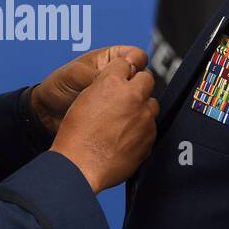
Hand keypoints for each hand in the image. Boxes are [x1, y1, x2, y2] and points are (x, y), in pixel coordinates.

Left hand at [30, 45, 149, 134]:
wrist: (47, 114)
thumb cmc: (57, 87)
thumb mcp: (76, 74)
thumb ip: (98, 74)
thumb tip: (120, 76)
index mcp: (110, 58)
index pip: (137, 55)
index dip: (136, 63)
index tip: (129, 73)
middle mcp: (118, 76)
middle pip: (142, 77)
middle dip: (136, 85)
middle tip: (123, 94)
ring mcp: (119, 96)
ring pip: (139, 97)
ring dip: (133, 103)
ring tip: (118, 109)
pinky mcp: (118, 114)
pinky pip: (131, 113)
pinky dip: (129, 116)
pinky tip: (120, 120)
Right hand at [50, 56, 157, 192]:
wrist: (81, 166)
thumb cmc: (76, 136)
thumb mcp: (83, 99)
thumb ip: (103, 85)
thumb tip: (116, 82)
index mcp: (111, 82)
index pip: (126, 62)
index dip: (123, 70)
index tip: (123, 75)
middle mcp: (132, 96)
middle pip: (147, 78)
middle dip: (139, 85)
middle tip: (127, 96)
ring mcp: (144, 117)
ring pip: (152, 103)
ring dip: (142, 107)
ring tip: (125, 120)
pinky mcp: (150, 137)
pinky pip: (151, 126)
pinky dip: (142, 128)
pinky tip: (126, 136)